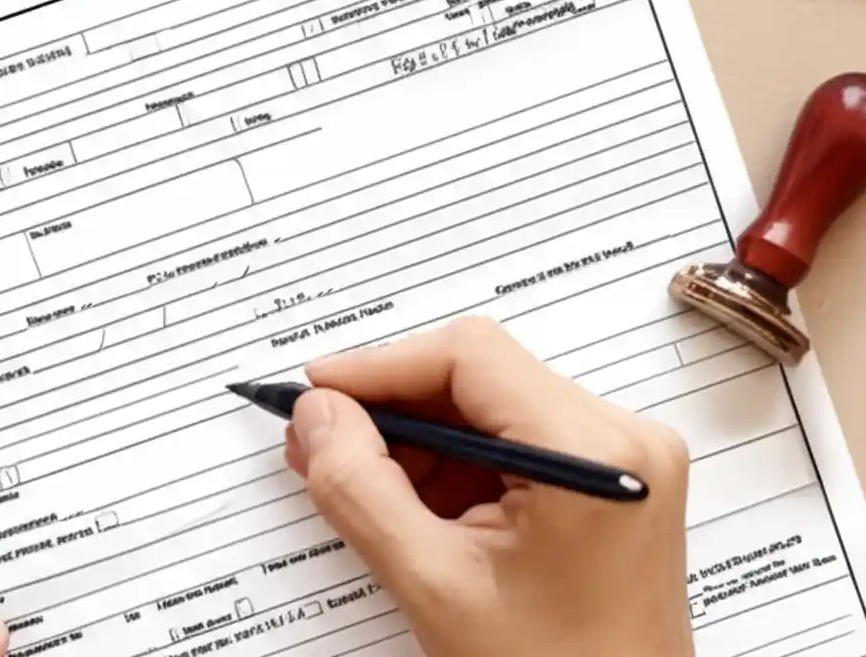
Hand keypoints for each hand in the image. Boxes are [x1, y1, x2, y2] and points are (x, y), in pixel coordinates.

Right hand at [285, 317, 693, 656]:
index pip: (470, 357)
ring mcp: (620, 462)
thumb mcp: (433, 585)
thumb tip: (319, 415)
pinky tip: (411, 503)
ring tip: (361, 484)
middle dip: (393, 407)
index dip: (379, 366)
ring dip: (419, 440)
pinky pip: (513, 443)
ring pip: (491, 408)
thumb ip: (361, 489)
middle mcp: (623, 443)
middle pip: (480, 377)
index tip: (319, 392)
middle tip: (322, 440)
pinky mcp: (606, 483)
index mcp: (593, 456)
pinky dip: (453, 465)